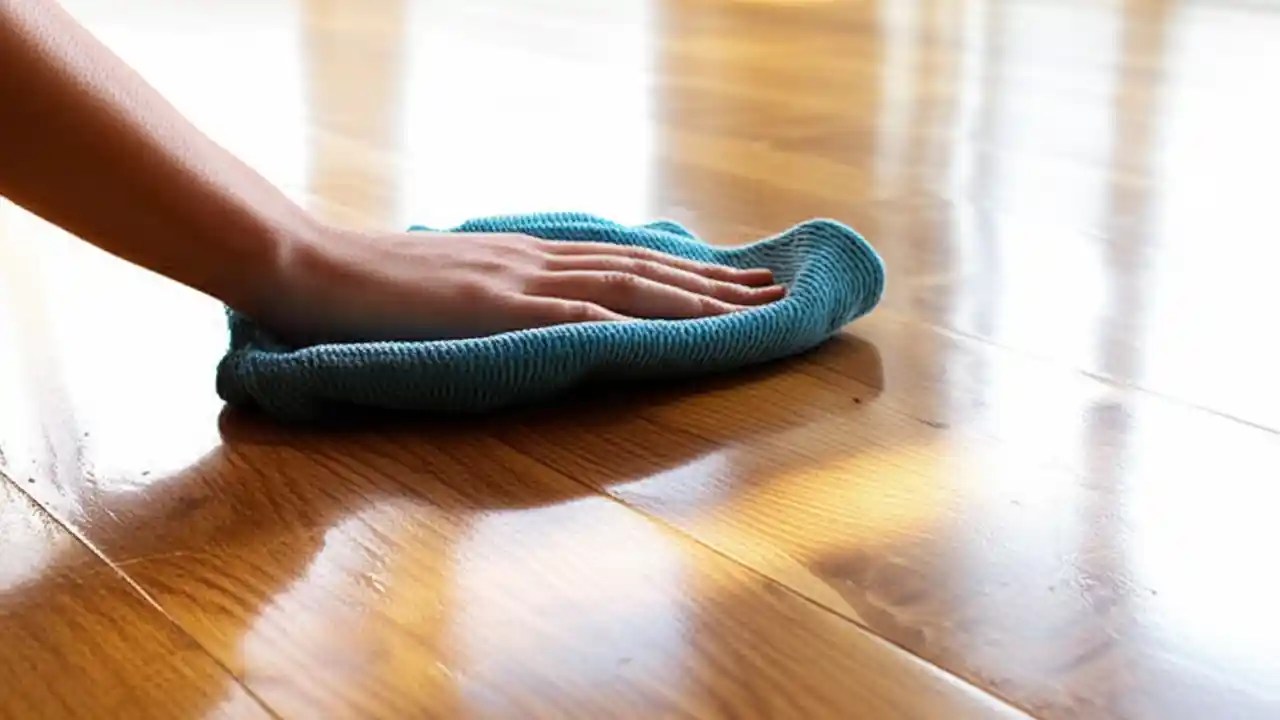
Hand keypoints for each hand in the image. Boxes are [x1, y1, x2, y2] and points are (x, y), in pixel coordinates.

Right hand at [261, 225, 785, 342]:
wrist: (307, 265)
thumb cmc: (375, 282)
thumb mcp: (455, 281)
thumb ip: (505, 291)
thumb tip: (550, 307)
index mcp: (528, 255)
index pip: (626, 260)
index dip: (690, 273)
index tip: (740, 281)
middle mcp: (534, 259)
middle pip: (642, 267)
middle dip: (714, 283)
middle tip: (776, 292)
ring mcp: (512, 279)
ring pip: (622, 284)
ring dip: (692, 297)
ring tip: (748, 308)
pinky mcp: (485, 307)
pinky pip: (564, 312)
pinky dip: (621, 319)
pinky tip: (662, 328)